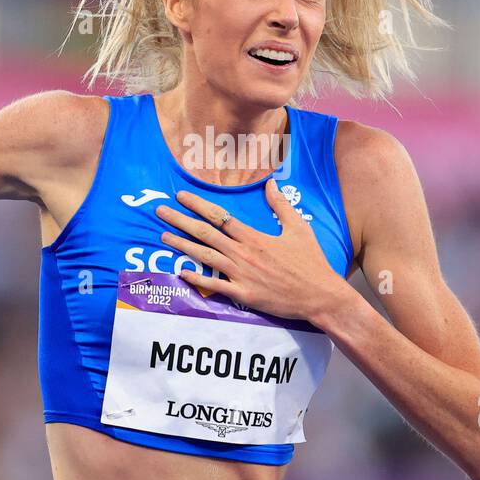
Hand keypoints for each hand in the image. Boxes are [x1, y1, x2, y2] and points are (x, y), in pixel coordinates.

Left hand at [155, 179, 350, 324]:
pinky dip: (196, 279)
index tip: (181, 196)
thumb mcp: (299, 229)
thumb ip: (281, 206)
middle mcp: (244, 254)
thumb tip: (270, 183)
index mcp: (255, 237)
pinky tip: (181, 272)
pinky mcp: (243, 295)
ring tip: (163, 236)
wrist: (320, 296)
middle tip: (160, 211)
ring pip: (204, 257)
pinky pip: (214, 286)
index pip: (220, 216)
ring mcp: (241, 276)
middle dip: (180, 221)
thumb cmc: (311, 262)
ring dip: (181, 246)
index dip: (198, 205)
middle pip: (205, 234)